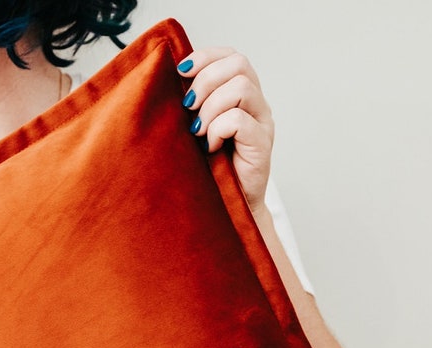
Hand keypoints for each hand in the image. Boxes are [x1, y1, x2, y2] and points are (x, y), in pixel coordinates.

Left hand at [178, 48, 273, 213]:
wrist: (227, 207)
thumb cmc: (210, 169)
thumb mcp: (196, 130)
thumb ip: (193, 105)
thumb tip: (169, 82)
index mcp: (242, 95)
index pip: (231, 56)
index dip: (206, 57)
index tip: (181, 71)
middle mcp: (257, 104)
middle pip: (238, 64)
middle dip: (205, 81)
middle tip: (188, 107)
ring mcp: (262, 122)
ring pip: (240, 88)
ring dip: (211, 108)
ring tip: (198, 132)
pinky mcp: (262, 143)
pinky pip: (238, 120)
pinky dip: (217, 130)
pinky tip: (210, 147)